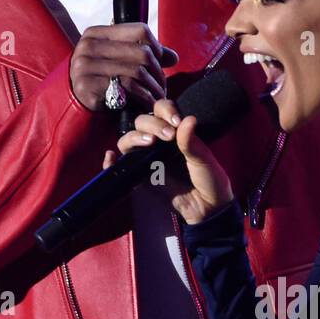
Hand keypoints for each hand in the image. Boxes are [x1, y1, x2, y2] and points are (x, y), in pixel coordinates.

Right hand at [70, 23, 178, 111]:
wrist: (72, 102)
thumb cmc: (99, 81)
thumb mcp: (117, 62)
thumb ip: (142, 56)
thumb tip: (173, 57)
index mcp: (97, 34)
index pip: (139, 30)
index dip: (157, 46)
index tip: (160, 62)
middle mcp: (89, 46)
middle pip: (141, 52)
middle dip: (158, 72)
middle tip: (162, 86)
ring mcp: (86, 66)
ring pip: (137, 71)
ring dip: (153, 87)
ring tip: (157, 96)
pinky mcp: (89, 86)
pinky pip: (128, 88)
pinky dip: (144, 97)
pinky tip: (147, 103)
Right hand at [102, 96, 234, 224]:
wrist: (208, 209)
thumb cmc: (210, 181)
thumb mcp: (204, 160)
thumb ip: (192, 142)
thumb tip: (188, 119)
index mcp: (175, 130)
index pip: (160, 109)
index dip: (165, 110)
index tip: (177, 122)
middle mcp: (158, 141)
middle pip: (142, 121)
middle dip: (153, 124)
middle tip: (169, 137)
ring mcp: (147, 158)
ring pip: (128, 139)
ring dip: (135, 136)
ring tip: (150, 143)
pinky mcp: (140, 176)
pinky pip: (120, 166)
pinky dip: (109, 161)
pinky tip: (110, 156)